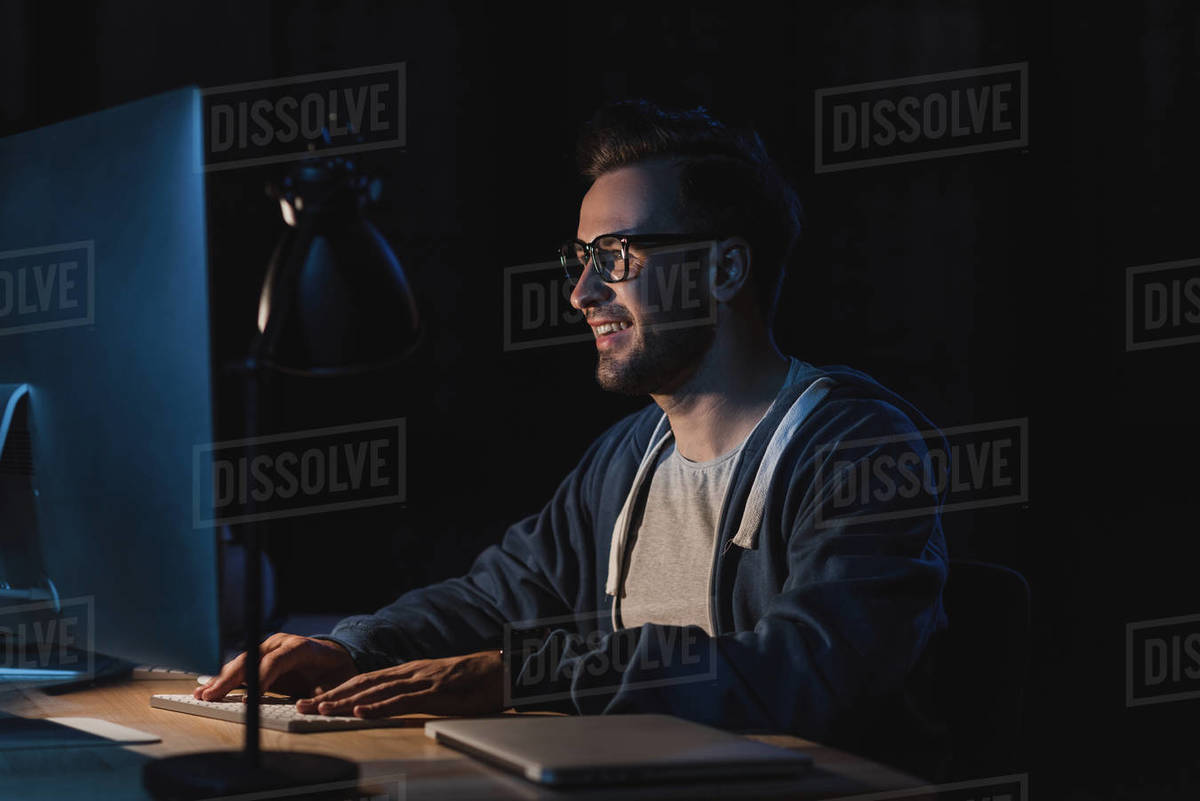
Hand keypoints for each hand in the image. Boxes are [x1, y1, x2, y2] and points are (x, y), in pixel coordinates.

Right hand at [195, 633, 357, 700]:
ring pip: (241, 662)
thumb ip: (321, 695)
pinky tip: (209, 689)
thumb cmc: (337, 673)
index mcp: (301, 648)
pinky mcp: (260, 658)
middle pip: (252, 659)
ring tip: (203, 694)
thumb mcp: (337, 684)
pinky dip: (225, 679)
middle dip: (231, 679)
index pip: (277, 659)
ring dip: (221, 679)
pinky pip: (241, 668)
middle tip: (212, 696)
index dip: (262, 677)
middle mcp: (281, 644)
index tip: (248, 697)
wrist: (336, 658)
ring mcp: (268, 649)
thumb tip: (304, 707)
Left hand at [296, 650, 502, 717]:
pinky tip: (361, 711)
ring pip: (375, 690)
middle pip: (362, 683)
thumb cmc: (473, 682)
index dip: (336, 690)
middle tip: (302, 705)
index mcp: (408, 672)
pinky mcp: (435, 692)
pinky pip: (402, 700)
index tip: (313, 700)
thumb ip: (413, 692)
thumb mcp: (436, 686)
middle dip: (330, 695)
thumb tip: (391, 702)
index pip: (364, 680)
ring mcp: (421, 681)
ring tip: (321, 709)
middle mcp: (409, 673)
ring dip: (345, 701)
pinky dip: (379, 705)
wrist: (503, 671)